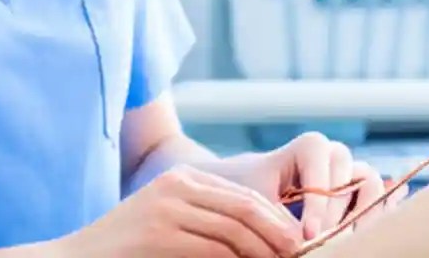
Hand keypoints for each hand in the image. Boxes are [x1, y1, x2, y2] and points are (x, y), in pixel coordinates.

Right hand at [60, 164, 304, 257]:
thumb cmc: (127, 253)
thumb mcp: (170, 227)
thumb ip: (208, 227)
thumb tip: (261, 244)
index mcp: (181, 178)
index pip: (244, 196)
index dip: (277, 221)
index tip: (300, 245)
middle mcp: (176, 185)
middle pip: (246, 208)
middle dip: (279, 236)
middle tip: (301, 257)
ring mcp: (167, 207)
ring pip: (235, 231)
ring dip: (264, 254)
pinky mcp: (159, 233)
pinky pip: (214, 250)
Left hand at [193, 133, 408, 240]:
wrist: (238, 185)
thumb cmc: (244, 188)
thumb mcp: (255, 203)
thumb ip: (280, 220)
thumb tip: (301, 241)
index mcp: (311, 147)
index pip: (326, 172)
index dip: (319, 206)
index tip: (308, 235)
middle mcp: (335, 156)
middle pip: (358, 178)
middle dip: (342, 215)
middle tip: (327, 243)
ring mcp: (349, 172)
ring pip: (373, 186)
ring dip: (364, 216)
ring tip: (346, 242)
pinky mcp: (356, 192)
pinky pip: (379, 198)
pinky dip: (379, 212)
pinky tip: (371, 235)